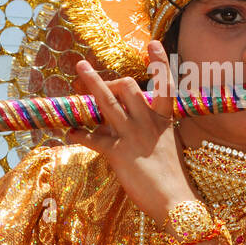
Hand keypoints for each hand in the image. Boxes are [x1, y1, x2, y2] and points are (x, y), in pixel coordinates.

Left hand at [63, 42, 195, 223]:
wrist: (176, 203)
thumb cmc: (173, 181)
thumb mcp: (167, 149)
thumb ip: (150, 135)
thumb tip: (126, 130)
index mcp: (164, 121)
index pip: (165, 85)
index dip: (159, 62)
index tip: (153, 42)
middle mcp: (148, 123)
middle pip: (128, 87)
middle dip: (109, 79)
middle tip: (91, 76)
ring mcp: (133, 136)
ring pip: (107, 103)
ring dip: (91, 84)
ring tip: (80, 69)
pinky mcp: (118, 153)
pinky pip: (93, 138)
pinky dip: (78, 134)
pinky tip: (69, 132)